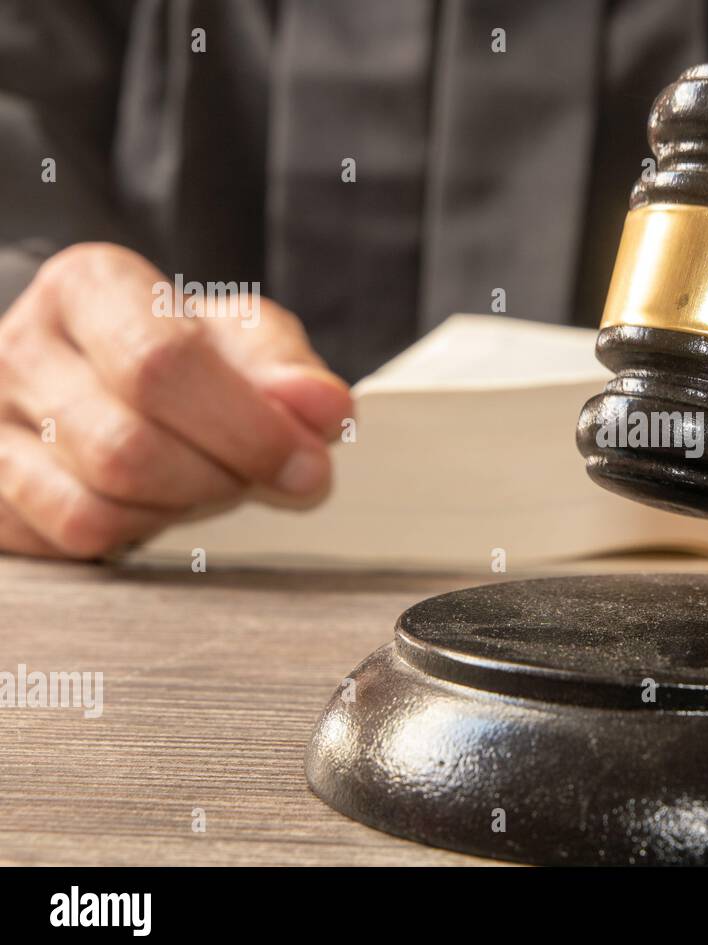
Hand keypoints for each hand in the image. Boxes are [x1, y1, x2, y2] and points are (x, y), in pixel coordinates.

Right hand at [0, 243, 352, 558]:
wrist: (102, 370)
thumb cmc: (181, 351)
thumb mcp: (244, 339)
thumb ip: (288, 369)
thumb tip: (325, 407)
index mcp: (89, 287)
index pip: (162, 364)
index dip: (247, 429)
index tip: (306, 464)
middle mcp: (23, 347)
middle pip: (127, 447)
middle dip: (217, 479)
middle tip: (260, 477)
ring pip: (94, 506)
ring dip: (179, 512)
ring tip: (209, 482)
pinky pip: (67, 541)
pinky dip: (134, 536)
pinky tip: (159, 506)